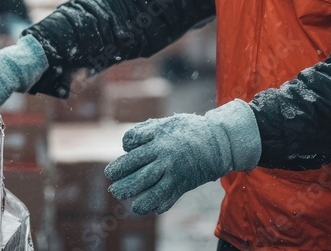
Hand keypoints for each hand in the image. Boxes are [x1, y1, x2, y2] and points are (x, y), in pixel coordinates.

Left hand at [105, 99, 260, 214]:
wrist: (220, 142)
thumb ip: (148, 130)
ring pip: (145, 183)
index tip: (129, 147)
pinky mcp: (181, 183)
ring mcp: (172, 168)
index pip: (131, 140)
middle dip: (118, 173)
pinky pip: (163, 197)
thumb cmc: (191, 130)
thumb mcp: (169, 122)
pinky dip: (152, 203)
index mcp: (159, 134)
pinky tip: (143, 206)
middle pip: (133, 163)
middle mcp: (163, 151)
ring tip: (119, 195)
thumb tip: (128, 144)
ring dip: (130, 191)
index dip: (127, 144)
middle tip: (111, 179)